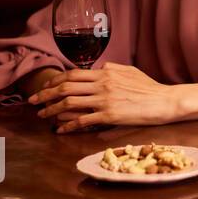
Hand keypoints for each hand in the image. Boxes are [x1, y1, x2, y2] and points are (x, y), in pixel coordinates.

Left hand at [29, 62, 181, 132]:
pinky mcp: (109, 116)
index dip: (55, 80)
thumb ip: (112, 68)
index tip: (45, 86)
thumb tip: (99, 68)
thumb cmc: (150, 87)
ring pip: (69, 103)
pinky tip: (60, 130)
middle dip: (45, 94)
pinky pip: (82, 121)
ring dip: (51, 110)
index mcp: (106, 72)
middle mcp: (102, 84)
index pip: (73, 74)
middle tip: (33, 101)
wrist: (164, 101)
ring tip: (42, 115)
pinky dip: (68, 126)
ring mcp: (105, 100)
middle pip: (65, 87)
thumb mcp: (130, 71)